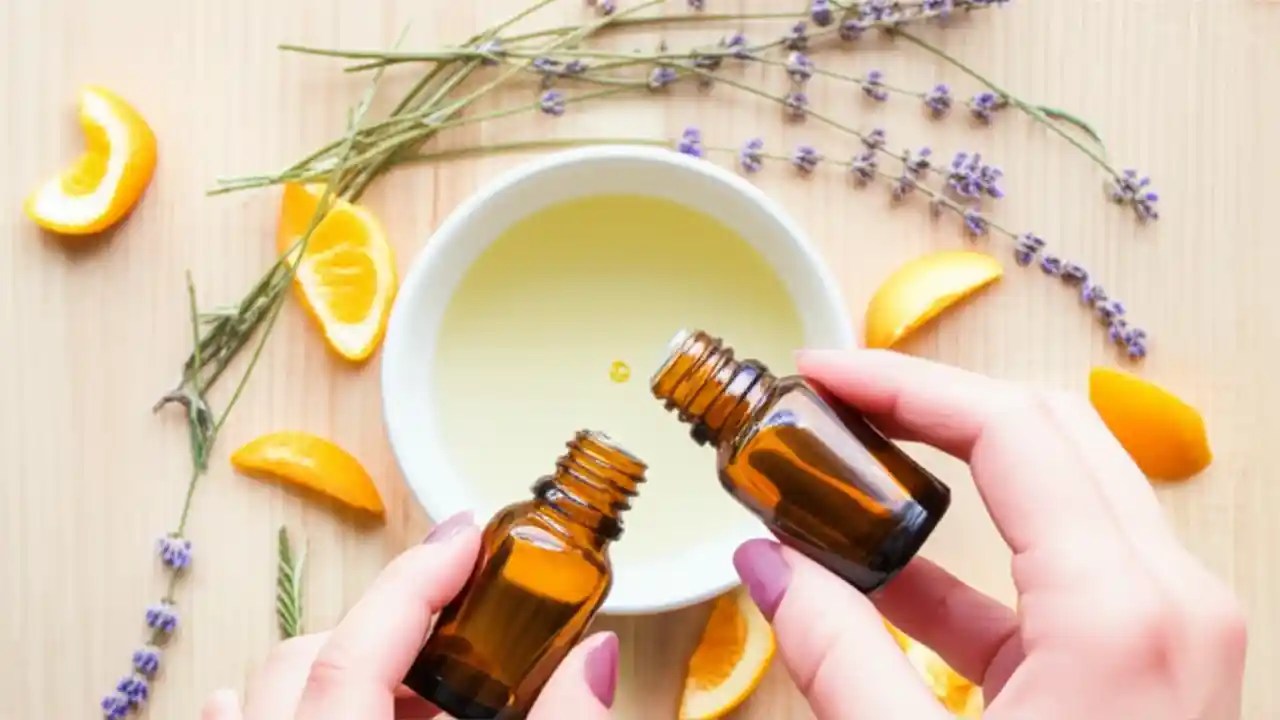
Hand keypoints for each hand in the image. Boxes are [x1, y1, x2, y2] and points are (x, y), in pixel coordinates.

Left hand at [200, 512, 618, 719]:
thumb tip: (595, 656)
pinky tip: (336, 714)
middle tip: (462, 633)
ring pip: (263, 693)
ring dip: (338, 666)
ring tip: (412, 687)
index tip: (466, 534)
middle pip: (307, 663)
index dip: (415, 579)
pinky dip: (284, 705)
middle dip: (388, 626)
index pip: (359, 653)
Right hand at [733, 350, 1246, 719]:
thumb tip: (766, 564)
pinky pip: (1055, 579)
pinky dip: (968, 563)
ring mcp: (1171, 633)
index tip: (822, 373)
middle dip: (932, 407)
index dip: (902, 385)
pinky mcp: (1146, 666)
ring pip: (1058, 496)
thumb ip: (831, 652)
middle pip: (1049, 434)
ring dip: (948, 479)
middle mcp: (1170, 603)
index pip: (1010, 429)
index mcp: (1123, 613)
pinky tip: (877, 570)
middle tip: (834, 402)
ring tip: (841, 475)